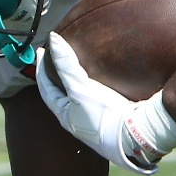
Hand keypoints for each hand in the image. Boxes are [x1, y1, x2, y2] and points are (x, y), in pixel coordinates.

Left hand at [36, 36, 175, 173]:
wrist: (134, 136)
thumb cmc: (103, 115)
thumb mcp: (80, 87)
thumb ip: (66, 64)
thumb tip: (53, 40)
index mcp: (65, 115)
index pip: (46, 89)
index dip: (42, 70)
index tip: (42, 52)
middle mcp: (77, 121)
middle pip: (61, 96)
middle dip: (57, 78)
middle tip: (56, 60)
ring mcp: (94, 122)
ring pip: (79, 100)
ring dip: (76, 85)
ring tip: (78, 68)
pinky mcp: (111, 121)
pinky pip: (96, 102)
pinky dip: (93, 90)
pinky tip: (101, 84)